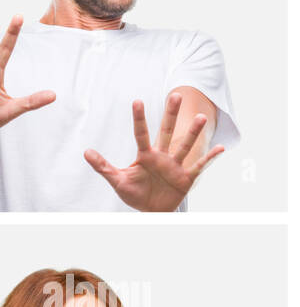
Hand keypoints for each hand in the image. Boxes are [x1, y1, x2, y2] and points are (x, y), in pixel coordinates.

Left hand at [84, 95, 223, 211]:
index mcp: (145, 155)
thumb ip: (103, 167)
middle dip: (171, 115)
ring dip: (193, 133)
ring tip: (201, 118)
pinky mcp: (186, 178)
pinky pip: (199, 166)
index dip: (139, 119)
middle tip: (176, 95)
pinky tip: (221, 148)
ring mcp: (176, 165)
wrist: (152, 211)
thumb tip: (86, 152)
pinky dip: (210, 158)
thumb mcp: (117, 181)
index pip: (141, 134)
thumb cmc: (135, 194)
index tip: (136, 101)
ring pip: (185, 146)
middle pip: (167, 132)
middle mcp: (162, 156)